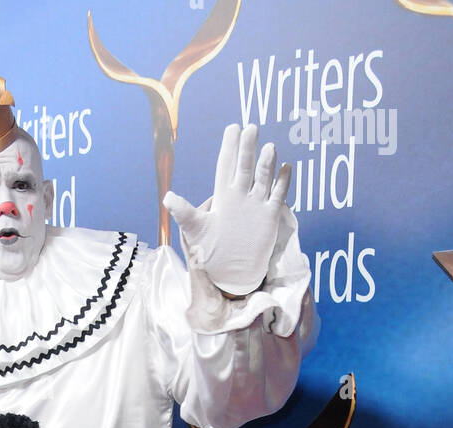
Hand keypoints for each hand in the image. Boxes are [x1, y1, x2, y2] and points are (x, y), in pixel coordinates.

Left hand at [164, 124, 291, 296]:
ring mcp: (256, 205)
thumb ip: (183, 212)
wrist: (230, 274)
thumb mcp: (195, 231)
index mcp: (223, 196)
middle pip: (245, 166)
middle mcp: (240, 196)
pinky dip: (282, 182)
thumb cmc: (210, 254)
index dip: (230, 148)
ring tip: (270, 147)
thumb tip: (167, 197)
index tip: (234, 128)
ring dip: (266, 163)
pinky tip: (285, 167)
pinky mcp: (269, 217)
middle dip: (248, 149)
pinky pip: (277, 195)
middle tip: (251, 128)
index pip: (226, 166)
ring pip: (263, 178)